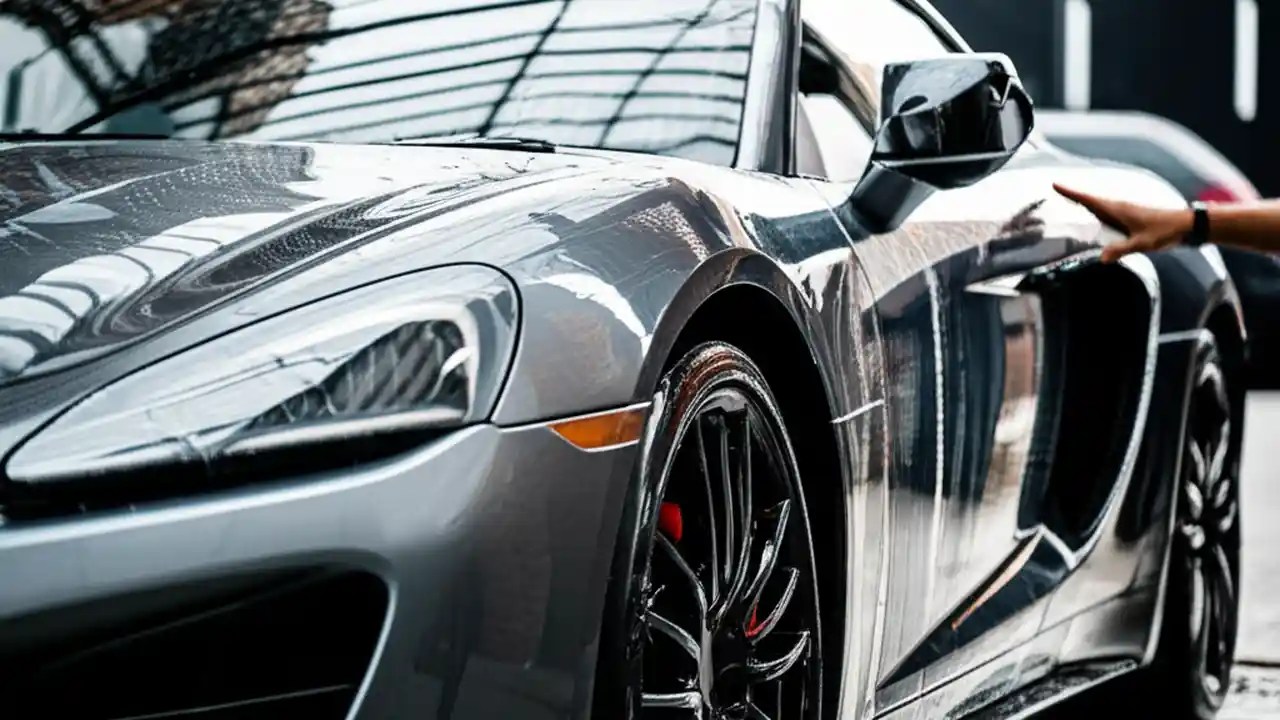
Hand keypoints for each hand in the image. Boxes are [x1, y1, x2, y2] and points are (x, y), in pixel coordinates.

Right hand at [1054, 184, 1193, 262]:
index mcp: (1118, 210)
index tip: (1056, 184)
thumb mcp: (1142, 243)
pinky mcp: (1130, 216)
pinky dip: (1095, 210)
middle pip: (1091, 199)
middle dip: (1074, 195)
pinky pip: (1106, 211)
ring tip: (1069, 203)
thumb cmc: (1165, 232)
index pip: (1090, 199)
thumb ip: (1121, 250)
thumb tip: (1100, 258)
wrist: (1187, 225)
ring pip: (1099, 204)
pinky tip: (1094, 217)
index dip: (1072, 192)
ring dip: (1084, 202)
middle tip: (1056, 191)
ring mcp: (1125, 211)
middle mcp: (1119, 207)